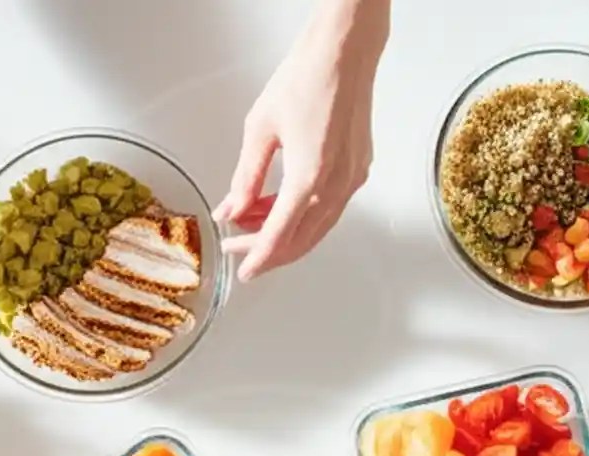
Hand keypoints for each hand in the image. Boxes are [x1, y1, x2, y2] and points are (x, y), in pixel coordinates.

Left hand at [214, 0, 388, 280]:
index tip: (242, 272)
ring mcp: (352, 177)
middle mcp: (338, 183)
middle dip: (267, 250)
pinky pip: (328, 206)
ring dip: (283, 232)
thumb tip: (231, 210)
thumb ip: (245, 178)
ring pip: (316, 226)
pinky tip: (276, 204)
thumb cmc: (306, 78)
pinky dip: (302, 214)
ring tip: (249, 221)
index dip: (258, 257)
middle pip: (301, 239)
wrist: (345, 51)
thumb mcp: (260, 129)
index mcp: (310, 177)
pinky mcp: (358, 167)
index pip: (280, 235)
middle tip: (237, 248)